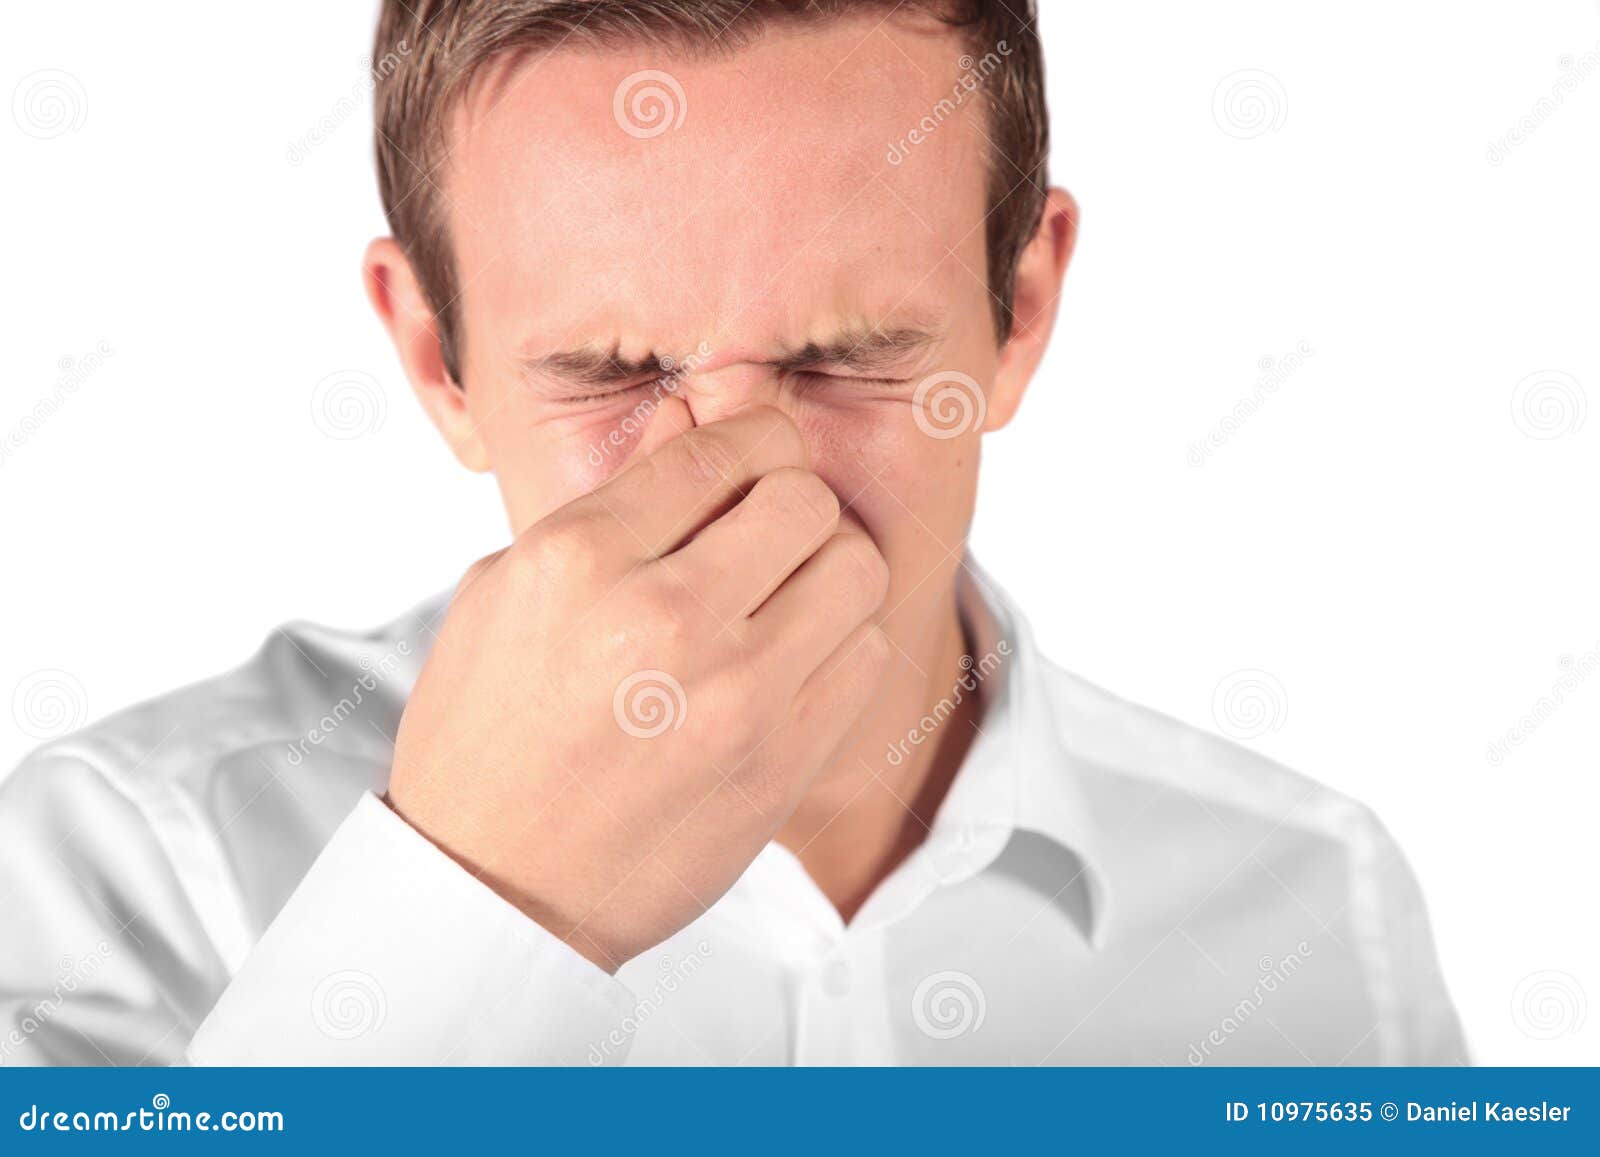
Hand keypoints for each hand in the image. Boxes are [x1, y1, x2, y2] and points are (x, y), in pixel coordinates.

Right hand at [386, 402, 891, 969]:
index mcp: (580, 558)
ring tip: (786, 598)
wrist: (496, 887)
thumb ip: (611, 505)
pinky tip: (794, 662)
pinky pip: (866, 658)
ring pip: (855, 571)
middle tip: (766, 537)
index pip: (723, 447)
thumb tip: (692, 420)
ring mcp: (735, 695)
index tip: (749, 467)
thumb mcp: (507, 593)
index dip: (753, 443)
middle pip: (806, 499)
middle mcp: (665, 615)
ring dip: (828, 571)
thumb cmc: (487, 733)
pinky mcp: (782, 761)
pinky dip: (842, 645)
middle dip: (792, 504)